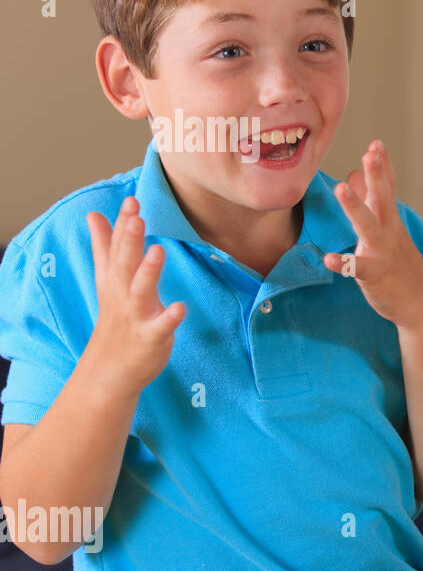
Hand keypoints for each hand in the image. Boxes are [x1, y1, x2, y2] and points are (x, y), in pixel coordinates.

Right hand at [84, 197, 185, 395]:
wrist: (108, 371)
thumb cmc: (115, 320)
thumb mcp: (107, 281)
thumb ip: (104, 246)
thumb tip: (94, 214)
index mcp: (114, 279)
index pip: (116, 246)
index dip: (123, 223)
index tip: (132, 199)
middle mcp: (122, 294)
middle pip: (124, 264)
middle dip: (129, 240)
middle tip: (136, 216)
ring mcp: (136, 316)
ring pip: (141, 291)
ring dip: (148, 272)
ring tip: (158, 250)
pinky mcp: (150, 338)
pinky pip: (161, 327)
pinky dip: (170, 317)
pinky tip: (180, 307)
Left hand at [322, 140, 422, 329]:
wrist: (421, 304)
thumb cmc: (400, 265)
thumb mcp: (387, 231)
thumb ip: (369, 204)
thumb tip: (351, 176)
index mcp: (391, 221)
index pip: (388, 188)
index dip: (383, 166)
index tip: (377, 143)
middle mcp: (388, 232)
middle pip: (383, 199)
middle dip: (376, 176)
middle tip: (370, 153)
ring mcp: (382, 253)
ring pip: (368, 226)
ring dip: (355, 207)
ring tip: (339, 189)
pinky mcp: (374, 275)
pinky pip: (357, 268)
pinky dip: (344, 263)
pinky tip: (328, 259)